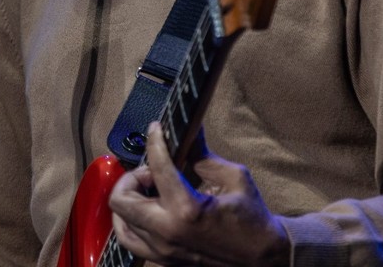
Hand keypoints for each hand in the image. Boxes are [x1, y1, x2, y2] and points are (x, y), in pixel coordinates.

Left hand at [107, 121, 289, 265]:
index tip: (155, 129)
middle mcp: (168, 231)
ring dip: (129, 199)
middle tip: (150, 170)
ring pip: (120, 220)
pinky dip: (129, 220)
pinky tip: (145, 208)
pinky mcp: (163, 259)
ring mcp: (163, 250)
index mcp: (188, 208)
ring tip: (149, 191)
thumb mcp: (233, 177)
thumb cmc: (251, 216)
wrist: (262, 257)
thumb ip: (203, 154)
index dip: (154, 141)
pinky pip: (130, 239)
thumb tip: (190, 130)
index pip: (157, 167)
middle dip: (132, 176)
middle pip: (121, 198)